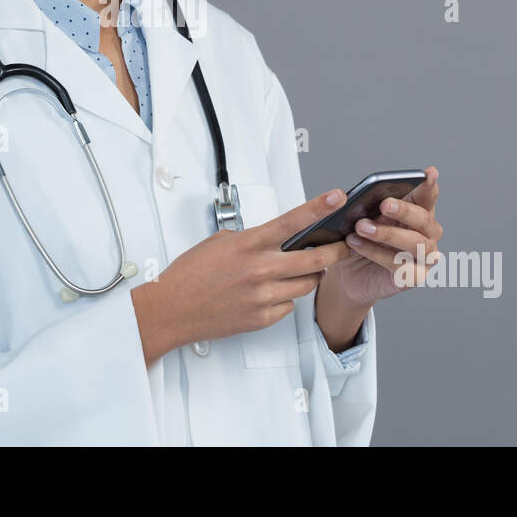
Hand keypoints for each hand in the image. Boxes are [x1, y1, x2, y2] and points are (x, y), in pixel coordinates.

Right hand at [133, 189, 353, 354]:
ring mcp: (263, 296)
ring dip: (310, 276)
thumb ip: (251, 240)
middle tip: (344, 246)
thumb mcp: (219, 243)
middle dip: (336, 252)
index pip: (291, 222)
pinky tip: (270, 294)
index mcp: (248, 245)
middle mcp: (259, 270)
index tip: (336, 197)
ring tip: (298, 271)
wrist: (171, 309)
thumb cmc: (190, 274)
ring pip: (307, 285)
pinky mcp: (262, 318)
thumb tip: (274, 241)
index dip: (318, 208)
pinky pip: (288, 306)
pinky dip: (285, 298)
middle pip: (315, 260)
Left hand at [327, 166, 442, 305]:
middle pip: (425, 220)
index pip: (428, 196)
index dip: (430, 185)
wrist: (348, 273)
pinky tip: (356, 244)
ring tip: (361, 226)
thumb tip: (366, 194)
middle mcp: (428, 234)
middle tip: (384, 204)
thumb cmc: (360, 238)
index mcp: (418, 213)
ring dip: (387, 233)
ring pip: (415, 243)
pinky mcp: (414, 277)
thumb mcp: (363, 216)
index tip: (429, 173)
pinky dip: (375, 252)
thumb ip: (370, 204)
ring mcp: (425, 258)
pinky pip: (399, 264)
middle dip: (404, 210)